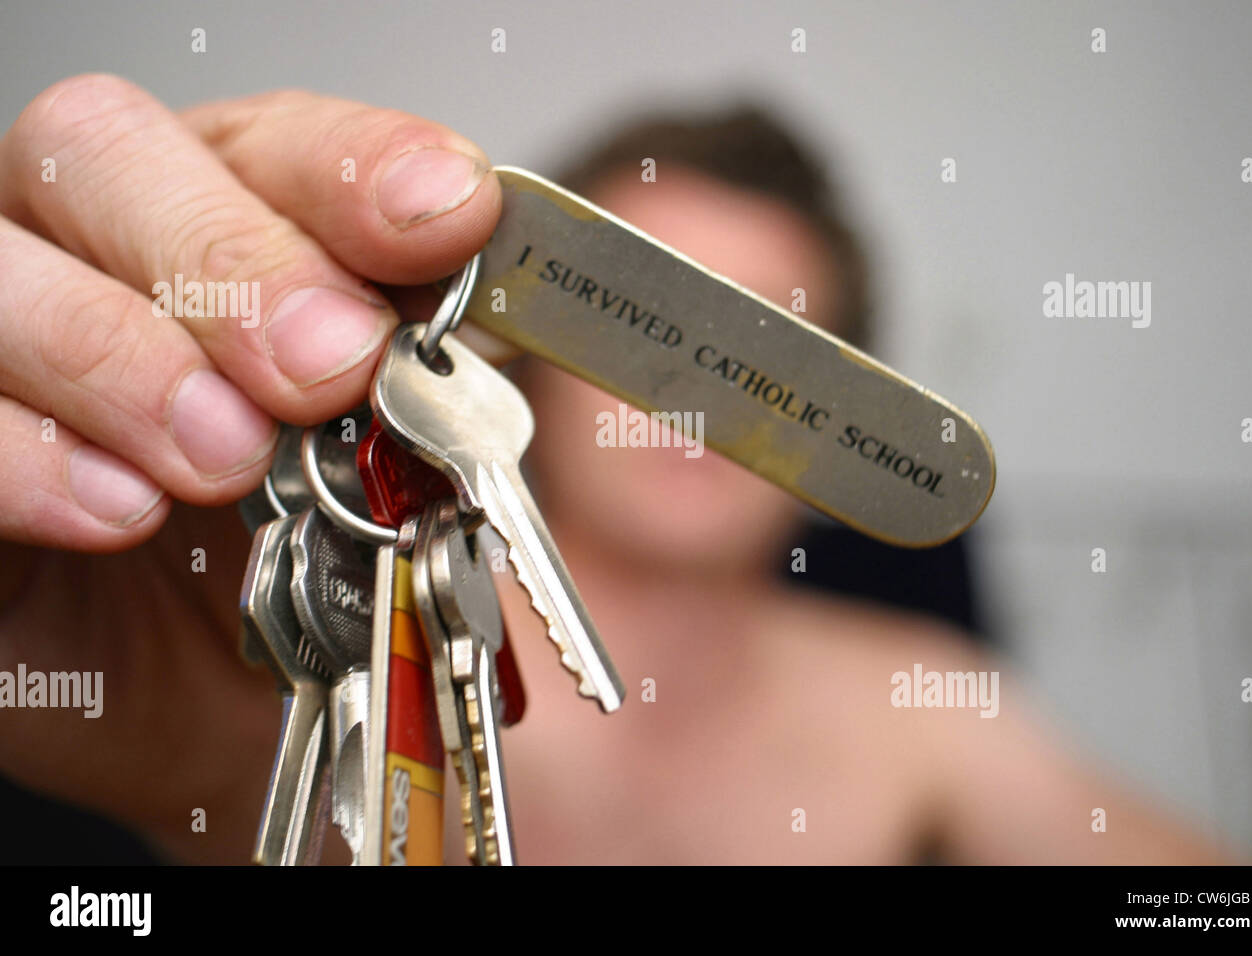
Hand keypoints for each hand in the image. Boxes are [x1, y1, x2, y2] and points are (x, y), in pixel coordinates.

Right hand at [0, 76, 500, 861]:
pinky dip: (31, 453)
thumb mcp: (390, 467)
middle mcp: (95, 246)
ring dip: (123, 352)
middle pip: (104, 151)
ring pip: (0, 267)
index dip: (359, 167)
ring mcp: (3, 338)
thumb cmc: (304, 560)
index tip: (448, 217)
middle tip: (327, 365)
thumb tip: (498, 324)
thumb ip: (430, 381)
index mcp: (229, 220)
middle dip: (231, 255)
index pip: (277, 142)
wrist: (217, 693)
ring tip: (222, 455)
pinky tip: (118, 509)